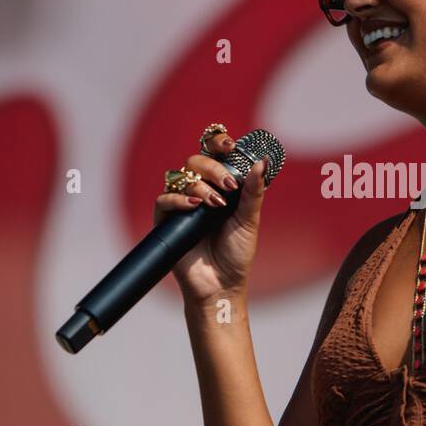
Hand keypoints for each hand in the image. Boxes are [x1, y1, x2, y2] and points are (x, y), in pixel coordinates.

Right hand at [152, 129, 271, 303]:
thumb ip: (253, 191)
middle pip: (196, 161)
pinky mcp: (166, 221)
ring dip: (200, 186)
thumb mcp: (249, 219)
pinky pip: (164, 199)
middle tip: (229, 186)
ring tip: (216, 204)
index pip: (214, 154)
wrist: (222, 283)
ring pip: (181, 176)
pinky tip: (194, 206)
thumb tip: (262, 162)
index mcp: (220, 186)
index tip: (230, 145)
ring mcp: (181, 205)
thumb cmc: (237, 252)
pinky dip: (178, 199)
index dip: (218, 142)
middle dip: (214, 168)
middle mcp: (199, 191)